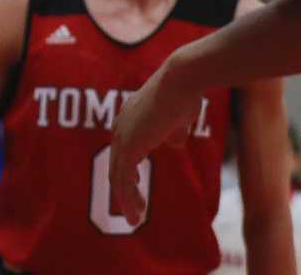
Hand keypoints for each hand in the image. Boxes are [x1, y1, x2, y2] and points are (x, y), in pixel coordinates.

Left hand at [108, 63, 199, 223]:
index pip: (123, 152)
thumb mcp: (177, 118)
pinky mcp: (130, 145)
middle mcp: (121, 127)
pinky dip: (128, 196)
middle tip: (134, 212)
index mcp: (129, 120)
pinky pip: (124, 177)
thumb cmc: (183, 94)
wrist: (181, 81)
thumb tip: (174, 143)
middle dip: (124, 191)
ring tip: (134, 219)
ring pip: (118, 176)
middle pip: (117, 167)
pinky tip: (136, 210)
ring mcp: (123, 136)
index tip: (136, 191)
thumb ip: (172, 131)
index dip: (127, 173)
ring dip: (126, 200)